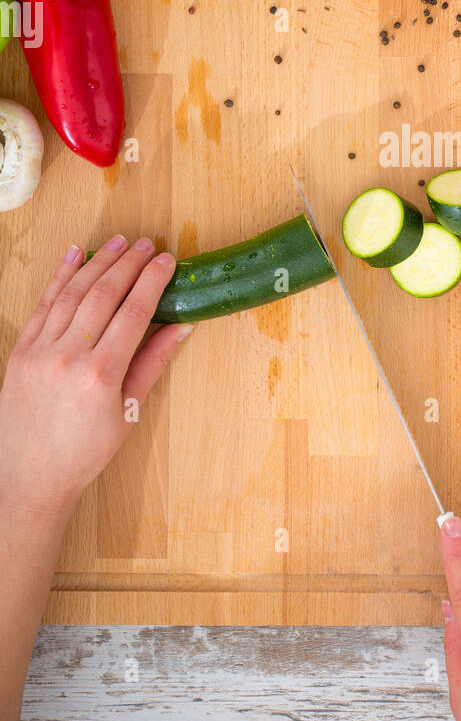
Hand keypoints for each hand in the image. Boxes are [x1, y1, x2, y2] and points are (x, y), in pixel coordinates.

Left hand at [0, 235, 191, 522]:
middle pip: (103, 295)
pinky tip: (74, 256)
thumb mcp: (128, 413)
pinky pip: (42, 305)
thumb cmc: (83, 452)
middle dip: (127, 264)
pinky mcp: (20, 351)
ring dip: (97, 263)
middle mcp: (67, 357)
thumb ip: (151, 364)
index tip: (166, 261)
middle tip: (145, 245)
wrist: (29, 477)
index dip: (152, 282)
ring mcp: (39, 351)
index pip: (134, 313)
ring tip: (117, 242)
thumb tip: (180, 327)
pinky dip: (59, 277)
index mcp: (100, 375)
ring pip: (72, 293)